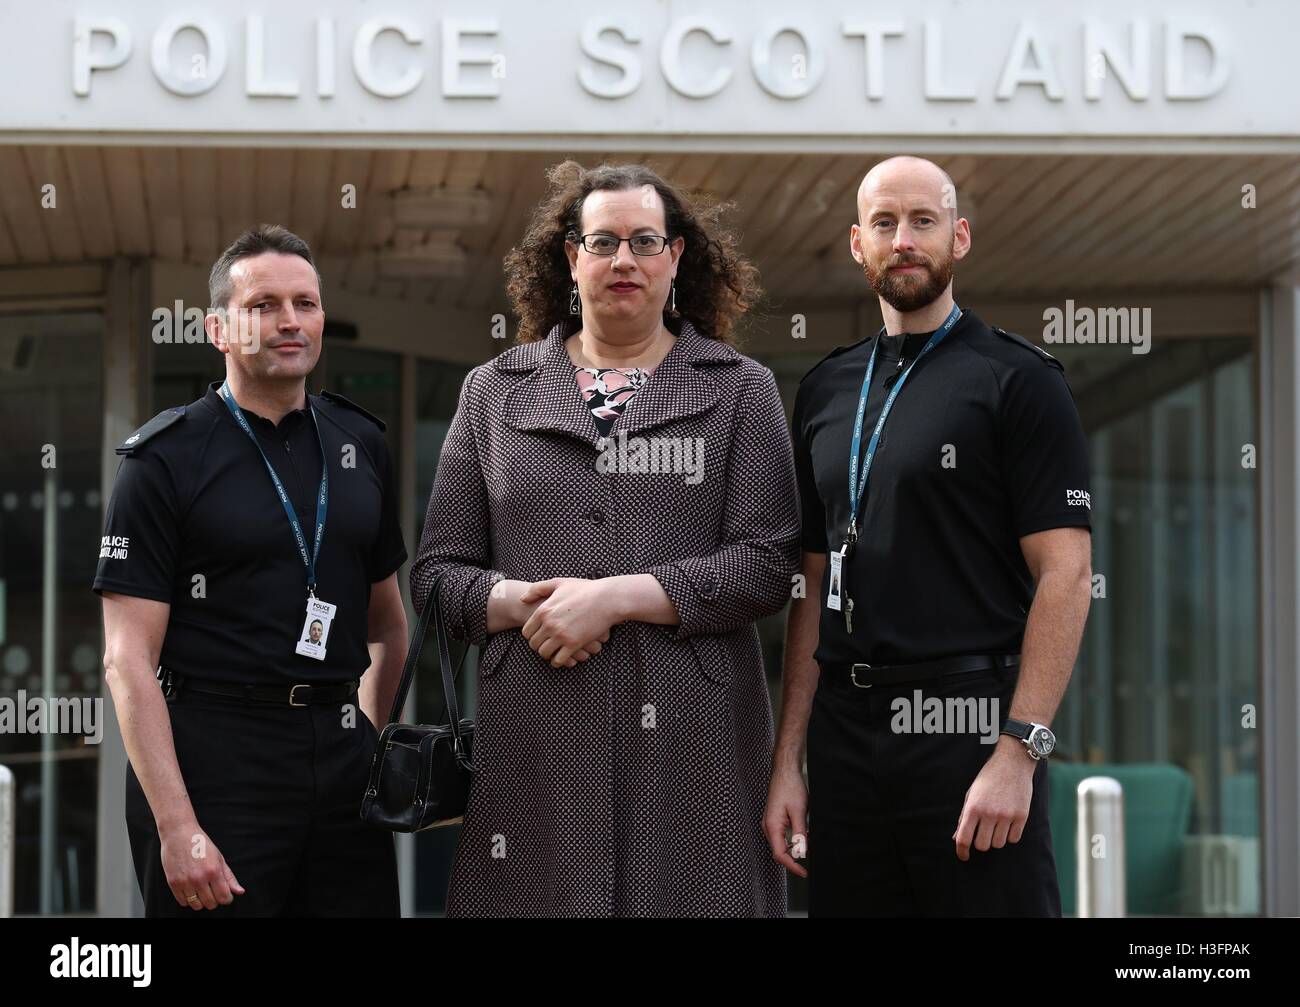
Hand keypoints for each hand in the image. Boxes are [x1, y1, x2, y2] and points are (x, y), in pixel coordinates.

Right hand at [160, 820, 244, 909]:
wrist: (178, 833)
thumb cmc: (200, 844)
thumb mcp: (219, 858)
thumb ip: (229, 877)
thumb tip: (239, 892)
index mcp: (214, 871)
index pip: (224, 897)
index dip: (227, 898)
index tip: (225, 895)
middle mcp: (199, 878)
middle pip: (211, 904)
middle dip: (215, 900)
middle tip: (213, 891)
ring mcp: (185, 882)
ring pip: (197, 906)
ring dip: (201, 901)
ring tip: (201, 890)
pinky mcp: (173, 883)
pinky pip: (183, 902)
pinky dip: (188, 899)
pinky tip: (191, 890)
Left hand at [519, 577, 620, 668]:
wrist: (607, 599)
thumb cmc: (585, 589)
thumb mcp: (559, 583)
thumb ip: (538, 589)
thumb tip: (522, 599)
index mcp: (543, 610)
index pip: (527, 632)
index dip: (532, 636)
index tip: (539, 636)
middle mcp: (549, 624)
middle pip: (534, 644)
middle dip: (539, 646)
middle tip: (547, 645)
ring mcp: (561, 635)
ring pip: (544, 653)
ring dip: (548, 654)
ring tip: (554, 651)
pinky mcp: (574, 644)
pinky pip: (559, 660)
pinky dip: (559, 661)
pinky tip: (563, 658)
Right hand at [763, 763, 809, 877]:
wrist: (785, 770)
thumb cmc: (790, 786)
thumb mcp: (799, 811)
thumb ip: (800, 833)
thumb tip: (802, 852)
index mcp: (772, 825)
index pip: (779, 854)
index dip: (792, 866)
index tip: (804, 872)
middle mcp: (768, 825)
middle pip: (778, 851)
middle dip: (793, 860)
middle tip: (807, 866)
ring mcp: (770, 822)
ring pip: (780, 844)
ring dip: (793, 850)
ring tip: (808, 850)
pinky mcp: (774, 818)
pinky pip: (781, 836)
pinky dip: (792, 840)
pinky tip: (803, 837)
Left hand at [952, 738, 1035, 860]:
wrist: (1012, 763)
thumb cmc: (988, 778)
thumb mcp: (971, 794)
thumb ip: (963, 817)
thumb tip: (957, 838)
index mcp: (973, 807)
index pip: (964, 838)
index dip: (962, 851)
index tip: (964, 856)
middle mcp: (989, 813)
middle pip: (983, 845)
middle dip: (980, 844)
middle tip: (982, 834)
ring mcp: (1007, 815)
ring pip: (999, 844)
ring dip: (995, 839)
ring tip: (996, 826)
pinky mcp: (1022, 816)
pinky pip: (1014, 839)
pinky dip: (1010, 836)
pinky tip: (1008, 825)